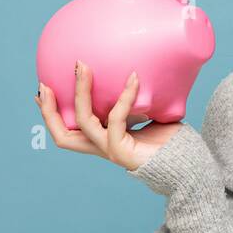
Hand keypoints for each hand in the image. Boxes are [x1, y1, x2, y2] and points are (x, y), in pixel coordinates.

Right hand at [34, 60, 184, 171]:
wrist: (189, 164)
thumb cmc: (172, 141)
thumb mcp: (146, 116)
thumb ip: (133, 101)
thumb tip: (132, 70)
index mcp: (103, 140)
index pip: (68, 130)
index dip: (51, 114)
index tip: (43, 89)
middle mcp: (102, 147)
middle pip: (61, 135)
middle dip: (49, 110)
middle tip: (46, 83)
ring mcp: (110, 150)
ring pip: (82, 122)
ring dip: (81, 92)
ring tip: (84, 67)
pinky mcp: (122, 151)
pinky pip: (116, 119)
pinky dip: (123, 97)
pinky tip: (134, 78)